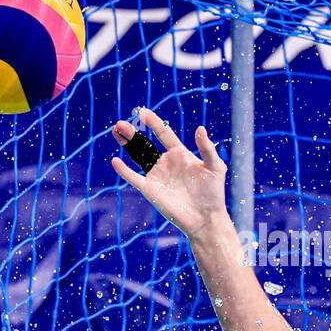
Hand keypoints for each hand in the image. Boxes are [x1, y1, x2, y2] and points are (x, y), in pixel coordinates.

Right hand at [110, 108, 229, 238]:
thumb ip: (207, 148)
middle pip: (145, 143)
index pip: (163, 133)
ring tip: (116, 131)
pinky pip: (134, 177)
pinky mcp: (150, 189)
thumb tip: (199, 128)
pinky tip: (115, 161)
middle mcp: (166, 162)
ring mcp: (157, 175)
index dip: (153, 122)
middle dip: (133, 132)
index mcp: (180, 154)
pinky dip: (124, 170)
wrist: (206, 218)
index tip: (142, 112)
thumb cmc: (213, 193)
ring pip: (137, 156)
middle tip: (120, 123)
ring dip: (126, 144)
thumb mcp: (215, 167)